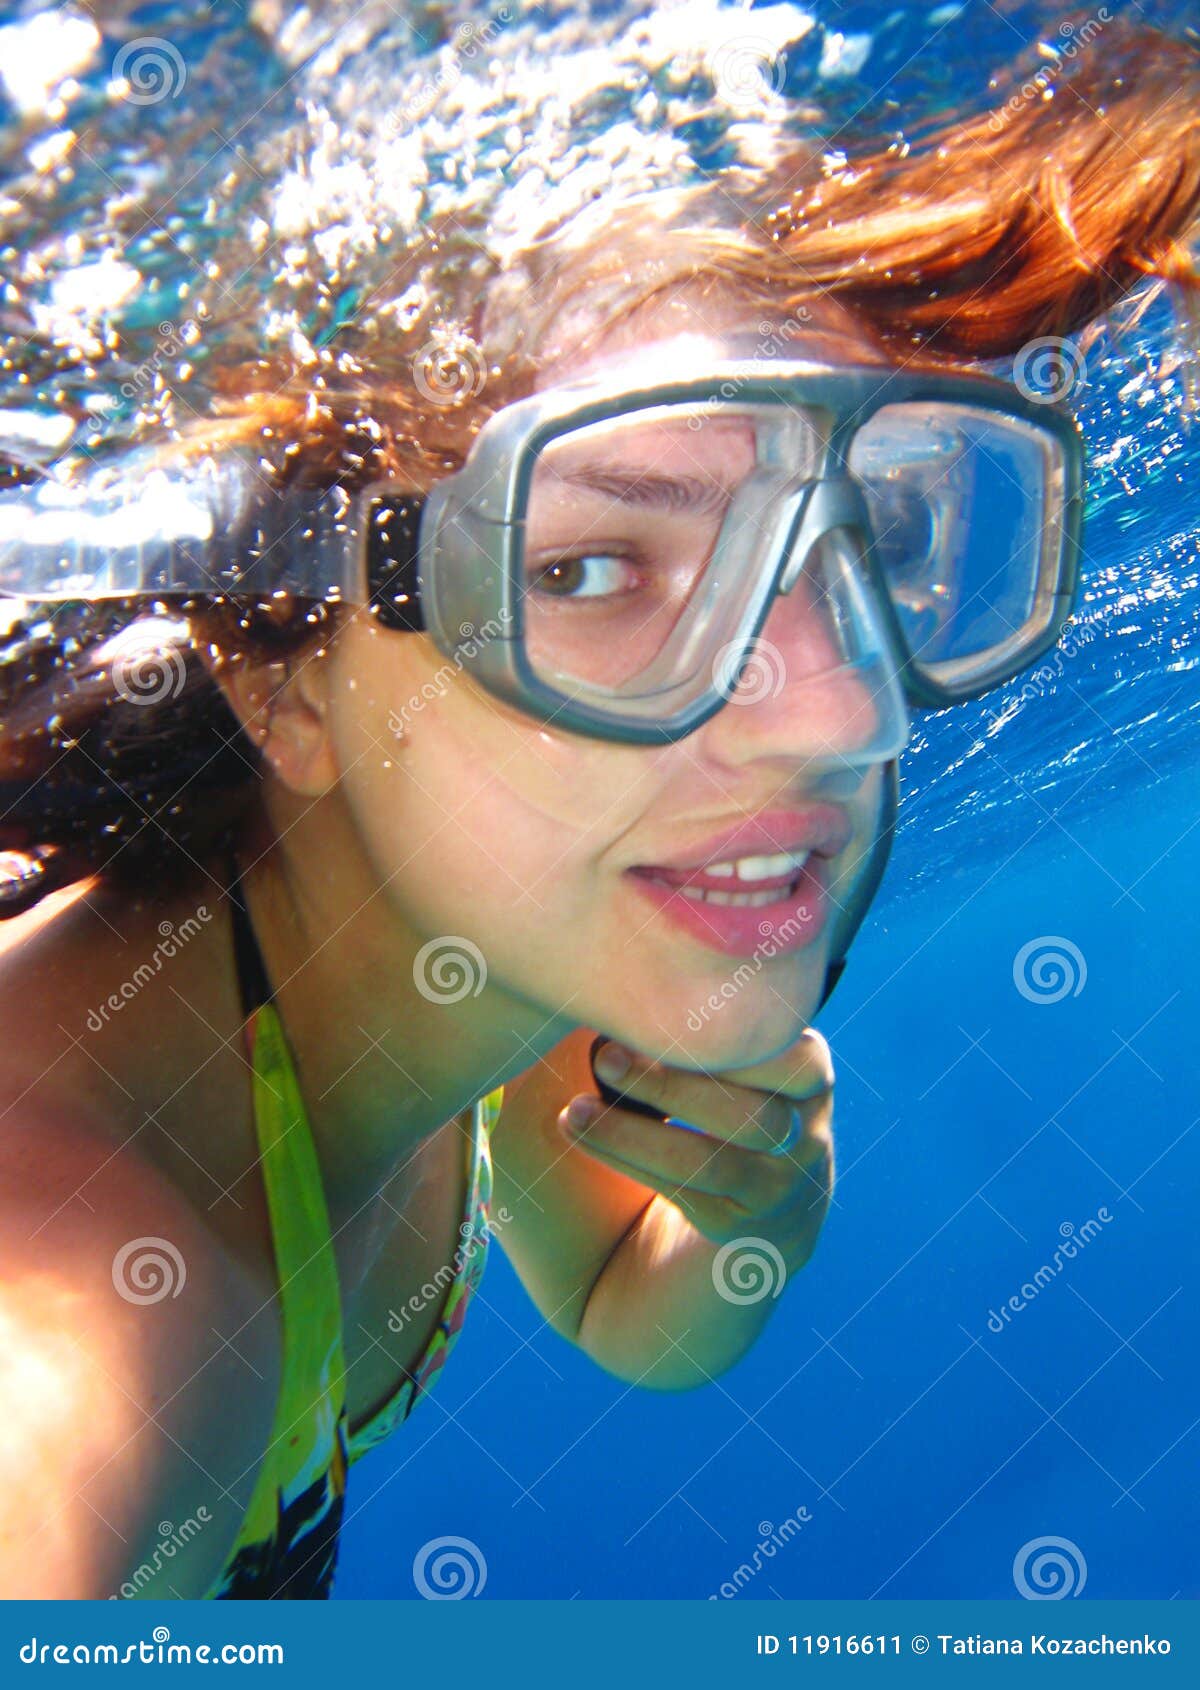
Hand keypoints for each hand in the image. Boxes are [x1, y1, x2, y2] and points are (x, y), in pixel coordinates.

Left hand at [559, 1029, 834, 1275]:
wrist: (766, 1205)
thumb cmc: (728, 1100)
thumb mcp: (742, 1062)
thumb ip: (704, 1027)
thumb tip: (614, 979)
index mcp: (809, 1073)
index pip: (782, 1050)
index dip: (719, 1034)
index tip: (650, 1006)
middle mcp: (806, 1131)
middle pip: (748, 1111)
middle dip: (671, 1083)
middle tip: (604, 1054)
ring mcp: (778, 1186)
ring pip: (709, 1161)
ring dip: (632, 1135)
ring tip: (575, 1111)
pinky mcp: (738, 1223)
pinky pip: (678, 1191)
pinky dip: (625, 1157)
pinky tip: (579, 1131)